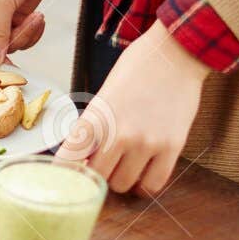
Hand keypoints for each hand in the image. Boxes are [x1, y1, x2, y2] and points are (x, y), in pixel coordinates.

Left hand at [58, 22, 208, 194]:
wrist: (174, 54)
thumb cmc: (135, 70)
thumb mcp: (102, 96)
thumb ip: (93, 128)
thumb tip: (81, 158)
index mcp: (95, 117)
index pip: (68, 160)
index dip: (64, 173)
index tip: (65, 177)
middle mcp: (119, 133)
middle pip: (95, 177)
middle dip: (95, 174)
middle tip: (100, 165)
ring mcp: (147, 142)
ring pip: (122, 184)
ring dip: (119, 179)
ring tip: (122, 166)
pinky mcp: (172, 147)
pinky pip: (153, 184)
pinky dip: (143, 185)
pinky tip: (141, 173)